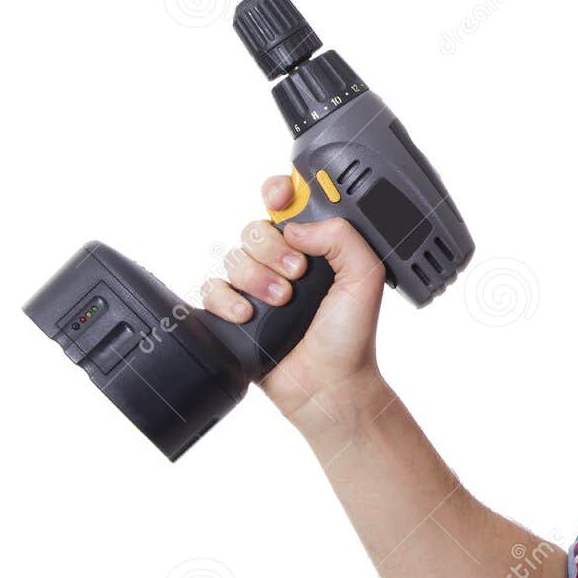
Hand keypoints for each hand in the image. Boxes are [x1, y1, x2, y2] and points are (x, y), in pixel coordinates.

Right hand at [201, 173, 389, 431]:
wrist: (330, 386)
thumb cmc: (350, 336)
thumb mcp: (365, 276)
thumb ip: (342, 237)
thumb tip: (296, 225)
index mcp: (314, 247)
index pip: (287, 204)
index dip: (278, 192)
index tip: (280, 197)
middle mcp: (282, 262)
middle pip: (254, 228)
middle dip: (272, 248)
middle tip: (297, 273)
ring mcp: (256, 287)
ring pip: (233, 256)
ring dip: (257, 277)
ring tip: (283, 301)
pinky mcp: (233, 313)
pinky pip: (211, 288)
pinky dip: (228, 299)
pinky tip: (250, 315)